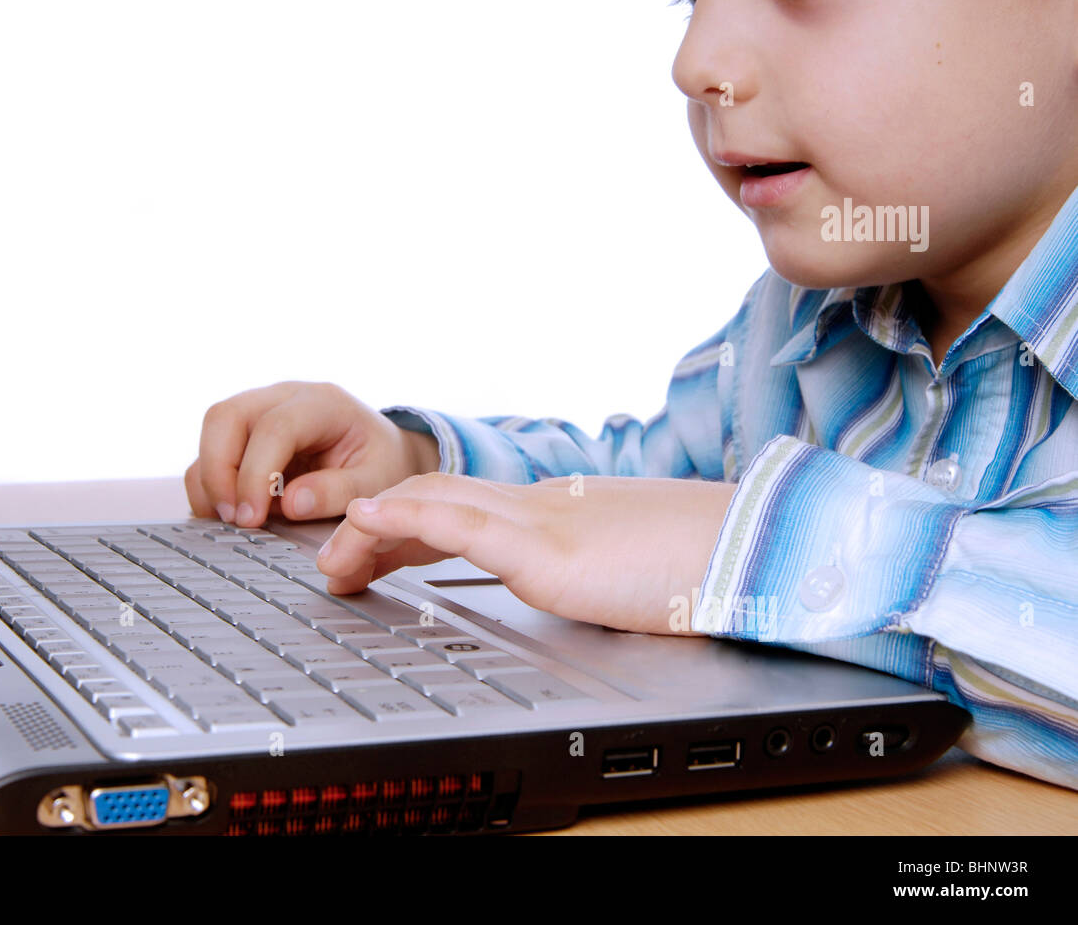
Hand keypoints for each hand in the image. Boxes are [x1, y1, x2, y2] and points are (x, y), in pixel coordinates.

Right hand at [184, 380, 440, 526]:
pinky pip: (211, 450)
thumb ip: (338, 491)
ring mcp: (260, 409)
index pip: (275, 428)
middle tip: (234, 519)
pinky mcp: (245, 432)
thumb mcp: (376, 481)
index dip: (256, 474)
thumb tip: (291, 504)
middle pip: (226, 416)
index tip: (252, 518)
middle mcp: (284, 397)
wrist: (380, 450)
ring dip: (210, 478)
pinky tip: (230, 512)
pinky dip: (209, 483)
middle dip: (218, 471)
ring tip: (231, 520)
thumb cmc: (380, 462)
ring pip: (212, 429)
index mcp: (322, 403)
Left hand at [314, 472, 737, 634]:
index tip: (372, 551)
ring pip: (432, 504)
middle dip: (375, 530)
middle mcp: (538, 509)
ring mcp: (539, 523)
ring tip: (332, 562)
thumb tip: (586, 581)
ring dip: (371, 531)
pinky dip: (403, 520)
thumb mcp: (626, 566)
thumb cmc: (699, 563)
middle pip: (435, 500)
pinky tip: (365, 525)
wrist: (749, 552)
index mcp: (554, 516)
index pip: (462, 509)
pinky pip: (459, 525)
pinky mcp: (547, 549)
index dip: (406, 525)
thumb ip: (591, 567)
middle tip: (335, 563)